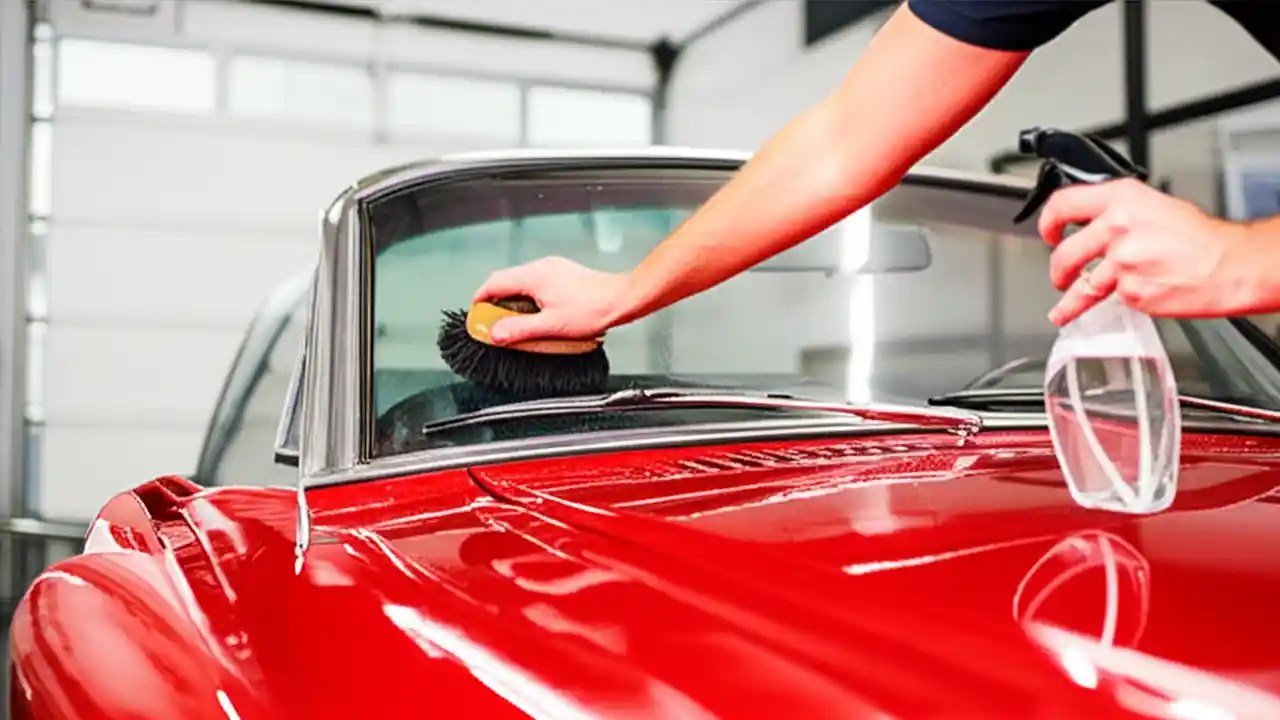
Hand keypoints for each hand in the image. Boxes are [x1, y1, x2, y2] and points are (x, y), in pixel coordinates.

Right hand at [472, 256, 632, 344]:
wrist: (621, 300)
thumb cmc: (593, 309)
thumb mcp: (551, 326)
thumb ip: (520, 330)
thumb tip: (496, 333)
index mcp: (534, 276)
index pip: (494, 283)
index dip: (480, 300)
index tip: (477, 315)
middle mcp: (542, 267)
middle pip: (506, 281)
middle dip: (497, 303)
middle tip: (495, 323)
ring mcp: (553, 269)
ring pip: (521, 283)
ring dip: (514, 302)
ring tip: (517, 323)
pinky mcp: (563, 275)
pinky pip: (536, 284)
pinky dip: (529, 299)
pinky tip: (538, 315)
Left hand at [1039, 178, 1254, 325]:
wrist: (1229, 264)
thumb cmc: (1200, 237)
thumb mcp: (1155, 206)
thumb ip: (1118, 213)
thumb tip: (1091, 225)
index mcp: (1122, 198)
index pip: (1063, 204)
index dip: (1047, 222)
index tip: (1047, 233)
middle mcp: (1117, 227)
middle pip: (1064, 253)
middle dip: (1057, 271)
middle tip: (1059, 276)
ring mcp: (1122, 261)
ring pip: (1081, 286)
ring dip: (1070, 299)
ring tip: (1066, 305)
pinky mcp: (1131, 291)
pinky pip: (1112, 299)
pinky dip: (1117, 301)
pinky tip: (1129, 299)